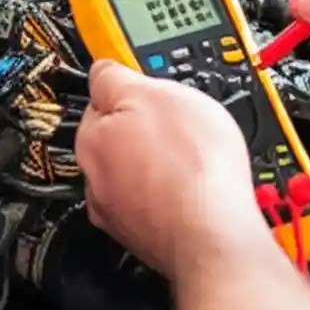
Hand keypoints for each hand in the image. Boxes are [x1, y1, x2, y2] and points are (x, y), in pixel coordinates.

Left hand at [75, 61, 272, 281]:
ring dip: (162, 164)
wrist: (217, 239)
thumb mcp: (156, 93)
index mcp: (92, 140)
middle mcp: (97, 181)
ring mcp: (122, 215)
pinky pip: (160, 202)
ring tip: (195, 159)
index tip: (149, 90)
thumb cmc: (191, 170)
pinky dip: (175, 194)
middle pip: (120, 138)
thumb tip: (102, 70)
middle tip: (182, 124)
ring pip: (140, 173)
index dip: (132, 89)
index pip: (100, 99)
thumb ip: (119, 78)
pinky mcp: (149, 237)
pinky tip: (198, 190)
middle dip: (148, 129)